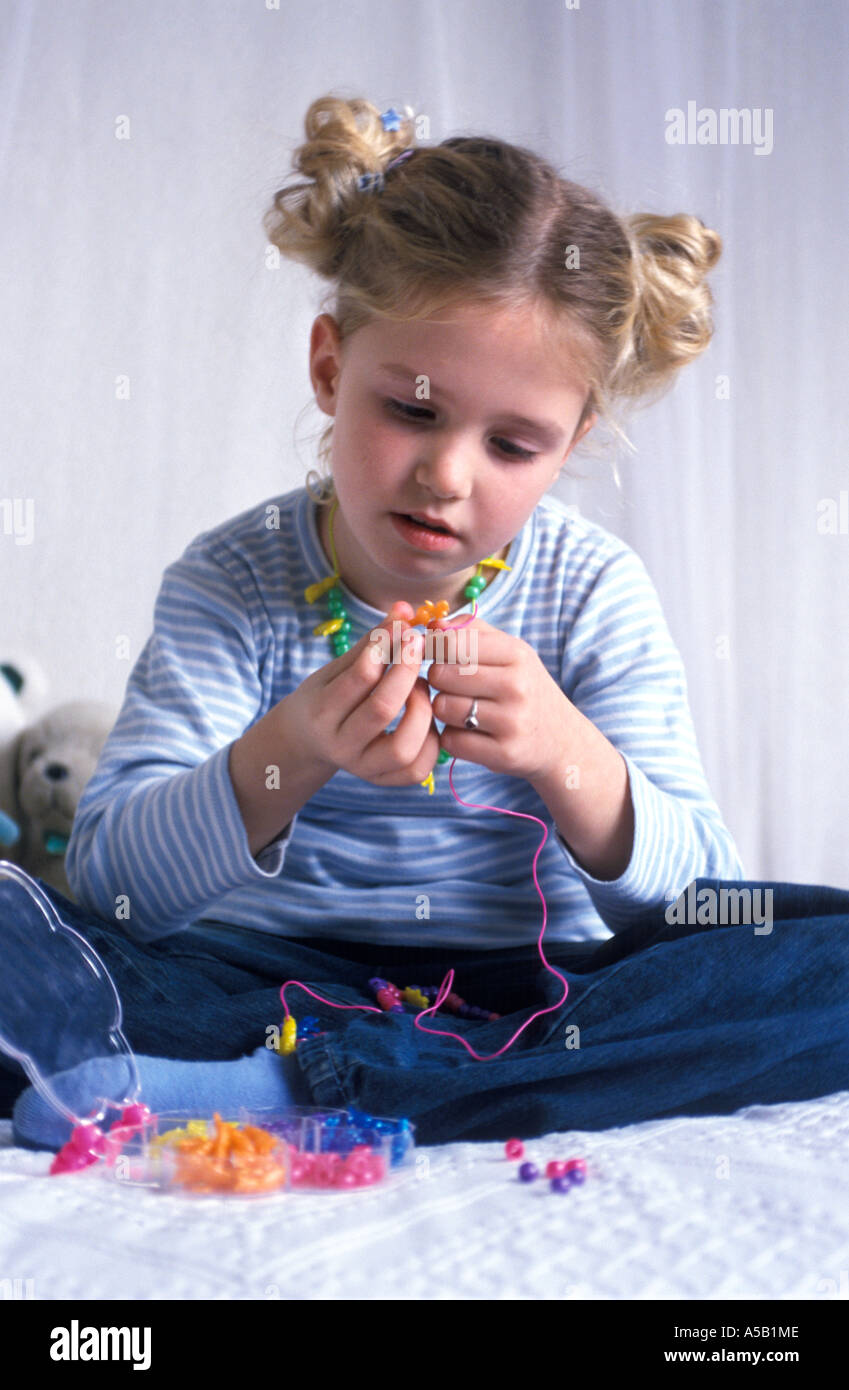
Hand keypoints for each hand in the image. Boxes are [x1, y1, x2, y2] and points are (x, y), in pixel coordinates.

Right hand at [285, 601, 441, 788]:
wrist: (309, 740)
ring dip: (421, 709)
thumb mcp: (339, 667)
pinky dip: (431, 741)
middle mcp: (340, 745)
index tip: (405, 628)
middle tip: (418, 647)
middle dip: (407, 672)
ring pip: (403, 746)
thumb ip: (372, 641)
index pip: (359, 677)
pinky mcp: (383, 780)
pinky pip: (418, 769)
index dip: (386, 648)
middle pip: (382, 709)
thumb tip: (405, 608)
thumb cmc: (328, 695)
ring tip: (420, 687)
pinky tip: (425, 717)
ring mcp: (363, 768)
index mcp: (321, 712)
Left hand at [426, 614, 572, 782]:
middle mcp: (516, 685)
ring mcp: (511, 721)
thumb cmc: (525, 689)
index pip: (451, 642)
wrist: (562, 740)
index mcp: (516, 653)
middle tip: (452, 687)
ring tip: (461, 710)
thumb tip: (433, 625)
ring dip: (443, 711)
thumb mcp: (510, 652)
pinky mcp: (503, 754)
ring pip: (442, 708)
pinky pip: (451, 741)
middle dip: (438, 680)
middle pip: (441, 674)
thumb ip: (470, 631)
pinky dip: (453, 739)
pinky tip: (469, 734)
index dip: (434, 649)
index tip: (436, 656)